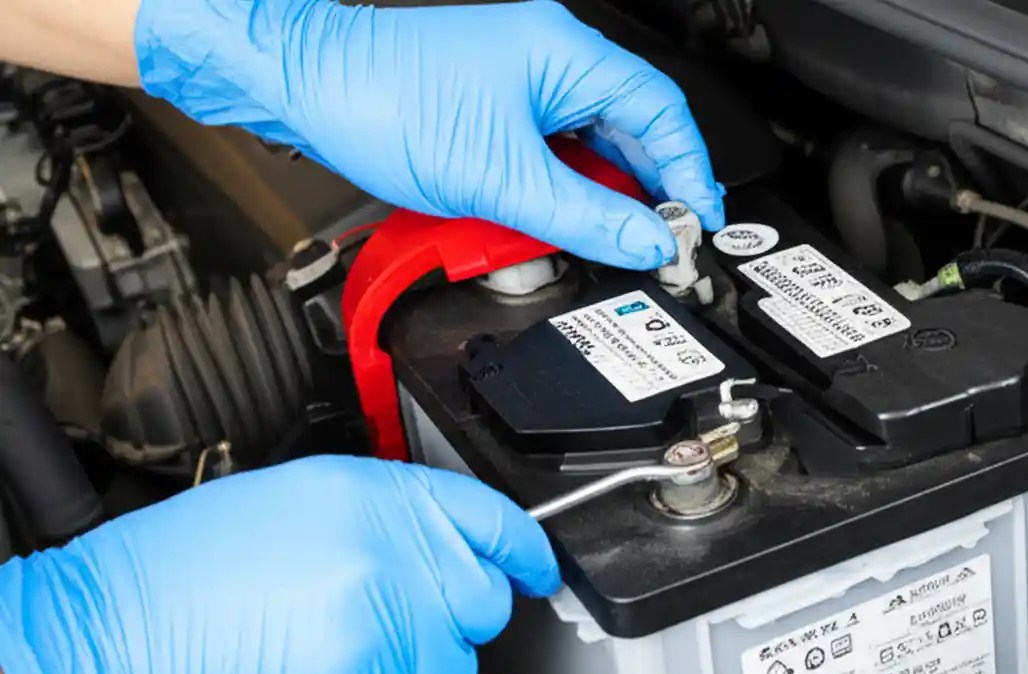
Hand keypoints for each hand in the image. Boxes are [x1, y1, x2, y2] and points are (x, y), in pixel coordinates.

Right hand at [0, 456, 559, 673]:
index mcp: (371, 496)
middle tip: (380, 624)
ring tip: (325, 655)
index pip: (488, 518)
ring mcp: (380, 628)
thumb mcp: (298, 506)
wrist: (106, 639)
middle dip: (442, 621)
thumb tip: (445, 551)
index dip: (523, 549)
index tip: (535, 568)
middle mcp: (386, 554)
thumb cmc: (185, 575)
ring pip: (447, 672)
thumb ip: (385, 521)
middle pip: (478, 605)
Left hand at [133, 0, 724, 269]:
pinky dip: (558, 188)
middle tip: (658, 238)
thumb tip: (646, 239)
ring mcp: (519, 77)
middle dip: (646, 188)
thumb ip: (584, 215)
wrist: (303, 87)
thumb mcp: (501, 178)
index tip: (697, 220)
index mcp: (565, 53)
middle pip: (629, 128)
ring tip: (604, 236)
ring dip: (598, 192)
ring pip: (587, 143)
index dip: (688, 171)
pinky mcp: (490, 103)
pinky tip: (553, 218)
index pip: (661, 111)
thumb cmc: (380, 99)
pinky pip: (548, 149)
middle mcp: (548, 56)